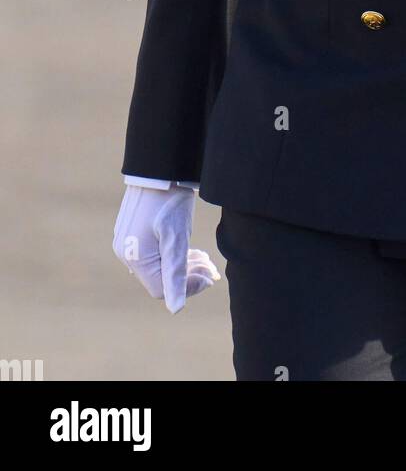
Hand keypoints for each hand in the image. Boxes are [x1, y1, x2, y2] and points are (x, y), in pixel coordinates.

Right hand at [112, 182, 219, 312]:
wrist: (160, 167)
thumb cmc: (169, 201)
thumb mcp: (177, 237)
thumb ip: (176, 274)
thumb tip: (176, 310)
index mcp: (135, 258)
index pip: (163, 290)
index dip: (189, 287)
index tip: (210, 274)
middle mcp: (125, 253)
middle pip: (160, 278)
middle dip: (188, 275)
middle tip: (211, 264)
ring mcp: (126, 242)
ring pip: (158, 266)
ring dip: (182, 265)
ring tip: (203, 255)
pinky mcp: (131, 232)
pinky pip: (153, 253)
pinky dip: (172, 254)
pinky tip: (188, 248)